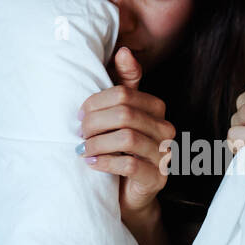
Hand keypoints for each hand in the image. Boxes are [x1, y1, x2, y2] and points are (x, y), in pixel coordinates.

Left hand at [78, 45, 176, 218]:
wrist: (127, 194)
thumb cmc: (119, 150)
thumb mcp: (119, 115)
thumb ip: (124, 83)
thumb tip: (124, 50)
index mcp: (157, 108)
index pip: (124, 94)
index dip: (96, 102)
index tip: (79, 115)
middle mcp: (166, 129)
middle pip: (125, 114)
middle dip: (94, 123)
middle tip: (78, 134)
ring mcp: (164, 155)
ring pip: (127, 138)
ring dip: (97, 143)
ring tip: (82, 149)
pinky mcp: (157, 178)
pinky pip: (129, 164)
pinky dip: (104, 162)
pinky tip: (91, 163)